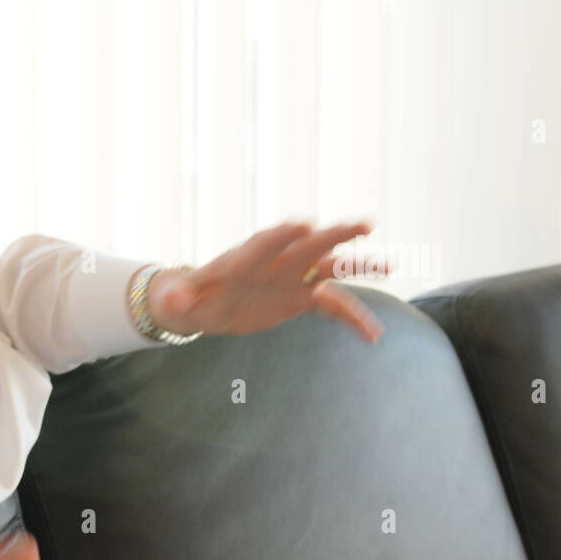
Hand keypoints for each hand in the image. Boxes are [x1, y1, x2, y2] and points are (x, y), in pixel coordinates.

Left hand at [146, 220, 387, 342]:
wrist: (205, 304)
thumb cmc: (189, 297)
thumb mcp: (180, 300)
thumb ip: (180, 297)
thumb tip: (172, 298)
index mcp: (246, 258)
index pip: (266, 243)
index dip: (283, 235)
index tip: (303, 224)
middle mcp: (277, 262)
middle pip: (309, 245)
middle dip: (334, 235)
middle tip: (363, 225)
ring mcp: (294, 279)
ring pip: (331, 269)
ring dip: (357, 266)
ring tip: (388, 266)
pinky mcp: (303, 299)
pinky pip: (334, 307)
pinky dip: (353, 319)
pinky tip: (374, 336)